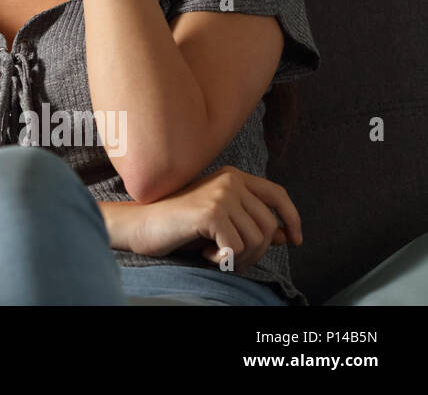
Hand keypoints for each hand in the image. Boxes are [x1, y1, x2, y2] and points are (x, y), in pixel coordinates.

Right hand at [128, 166, 302, 273]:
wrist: (141, 225)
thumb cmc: (180, 225)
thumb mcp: (221, 222)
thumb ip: (251, 223)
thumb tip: (287, 235)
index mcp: (232, 176)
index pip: (277, 194)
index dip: (292, 218)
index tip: (295, 240)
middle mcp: (229, 180)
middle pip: (269, 225)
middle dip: (257, 252)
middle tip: (234, 259)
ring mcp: (220, 195)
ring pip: (256, 240)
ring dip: (241, 259)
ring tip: (218, 256)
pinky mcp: (211, 213)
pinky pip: (237, 248)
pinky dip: (225, 260)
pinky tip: (207, 254)